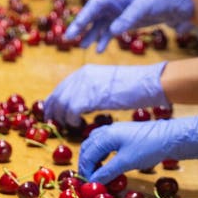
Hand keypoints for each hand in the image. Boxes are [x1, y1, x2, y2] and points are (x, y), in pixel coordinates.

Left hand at [44, 62, 166, 125]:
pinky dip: (72, 120)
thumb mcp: (105, 85)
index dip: (53, 103)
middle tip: (56, 125)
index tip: (51, 115)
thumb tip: (79, 106)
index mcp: (84, 71)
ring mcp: (85, 84)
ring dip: (64, 118)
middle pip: (58, 96)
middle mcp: (81, 75)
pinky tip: (78, 124)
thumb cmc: (131, 88)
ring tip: (71, 126)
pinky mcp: (90, 95)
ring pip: (62, 104)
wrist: (146, 84)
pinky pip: (72, 111)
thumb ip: (90, 91)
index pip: (60, 88)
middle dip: (54, 112)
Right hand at [66, 0, 193, 50]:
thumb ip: (128, 18)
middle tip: (68, 38)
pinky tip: (99, 49)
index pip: (95, 5)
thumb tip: (113, 31)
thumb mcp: (144, 6)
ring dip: (91, 35)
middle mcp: (114, 3)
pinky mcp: (124, 22)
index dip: (83, 17)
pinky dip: (104, 40)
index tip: (75, 29)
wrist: (172, 3)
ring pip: (100, 25)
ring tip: (82, 46)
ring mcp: (118, 13)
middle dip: (81, 26)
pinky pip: (110, 32)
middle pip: (93, 15)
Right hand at [79, 115, 197, 182]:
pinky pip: (105, 144)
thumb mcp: (125, 163)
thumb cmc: (148, 148)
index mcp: (105, 136)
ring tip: (96, 173)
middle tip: (89, 180)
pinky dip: (101, 155)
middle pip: (88, 148)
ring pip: (95, 145)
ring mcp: (115, 131)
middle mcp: (107, 131)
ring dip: (93, 159)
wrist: (169, 137)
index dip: (86, 171)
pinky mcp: (123, 134)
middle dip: (86, 164)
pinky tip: (106, 163)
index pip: (88, 155)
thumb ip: (107, 172)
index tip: (88, 185)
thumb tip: (93, 183)